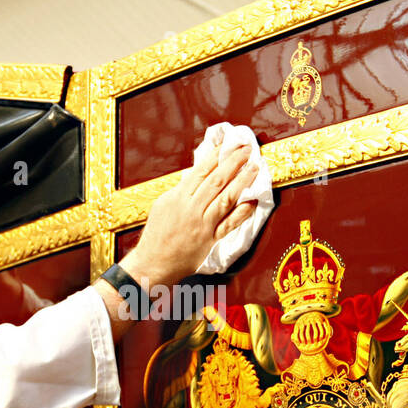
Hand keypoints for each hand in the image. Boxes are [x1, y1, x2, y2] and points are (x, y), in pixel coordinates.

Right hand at [122, 134, 258, 287]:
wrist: (153, 262)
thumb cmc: (157, 234)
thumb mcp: (163, 205)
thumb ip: (181, 190)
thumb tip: (197, 176)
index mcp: (178, 197)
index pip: (201, 171)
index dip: (216, 156)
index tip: (227, 145)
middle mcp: (191, 208)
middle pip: (216, 180)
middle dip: (233, 162)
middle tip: (246, 150)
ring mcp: (202, 224)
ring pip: (226, 198)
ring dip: (242, 181)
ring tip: (254, 168)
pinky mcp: (210, 240)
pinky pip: (230, 224)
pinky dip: (243, 212)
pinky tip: (253, 201)